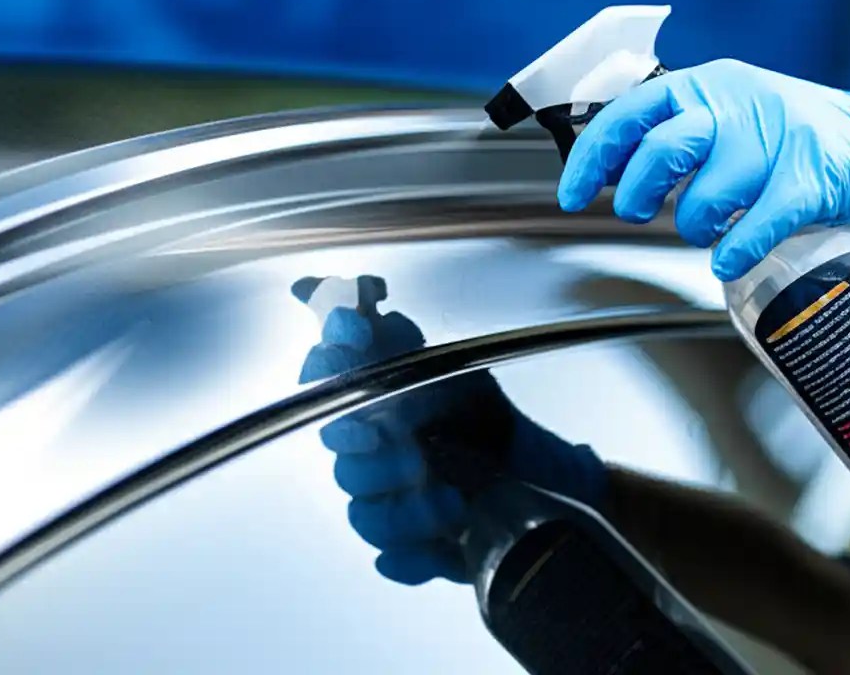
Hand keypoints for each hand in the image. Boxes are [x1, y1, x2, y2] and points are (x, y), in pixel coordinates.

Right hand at [295, 277, 604, 584]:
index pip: (321, 375)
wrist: (528, 465)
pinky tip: (440, 542)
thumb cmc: (478, 411)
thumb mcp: (447, 361)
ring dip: (406, 509)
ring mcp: (383, 500)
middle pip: (341, 456)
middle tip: (413, 448)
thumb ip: (395, 331)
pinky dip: (413, 556)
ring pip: (364, 513)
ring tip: (451, 500)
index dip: (331, 357)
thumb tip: (357, 290)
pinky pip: (393, 559)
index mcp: (365, 402)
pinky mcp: (410, 546)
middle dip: (378, 454)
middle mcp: (364, 452)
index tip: (359, 339)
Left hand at [557, 59, 849, 280]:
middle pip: (663, 149)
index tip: (571, 194)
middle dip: (637, 193)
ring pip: (706, 194)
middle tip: (638, 213)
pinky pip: (757, 224)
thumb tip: (610, 174)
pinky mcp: (813, 179)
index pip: (631, 113)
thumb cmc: (794, 144)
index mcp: (708, 86)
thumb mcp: (728, 123)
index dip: (593, 158)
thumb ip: (675, 141)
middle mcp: (739, 104)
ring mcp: (779, 140)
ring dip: (693, 226)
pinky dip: (734, 250)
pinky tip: (728, 259)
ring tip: (708, 229)